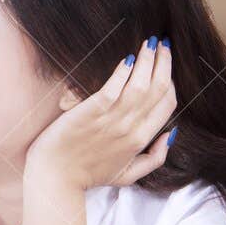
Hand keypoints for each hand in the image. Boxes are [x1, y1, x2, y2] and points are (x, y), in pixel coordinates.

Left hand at [25, 35, 175, 191]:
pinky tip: (127, 59)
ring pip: (139, 86)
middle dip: (163, 63)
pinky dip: (122, 73)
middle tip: (162, 44)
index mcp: (141, 141)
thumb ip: (155, 158)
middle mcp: (130, 129)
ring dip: (147, 61)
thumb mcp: (128, 175)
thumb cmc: (87, 176)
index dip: (170, 81)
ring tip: (149, 43)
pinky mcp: (88, 114)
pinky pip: (111, 89)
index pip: (167, 104)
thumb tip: (171, 134)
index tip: (166, 65)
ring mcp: (109, 122)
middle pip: (157, 90)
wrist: (54, 180)